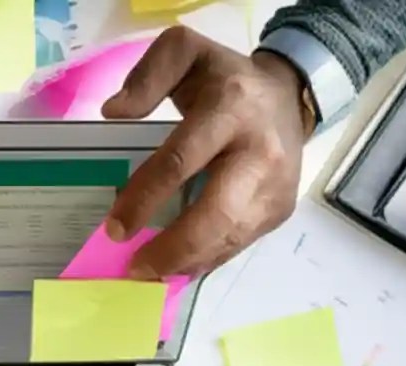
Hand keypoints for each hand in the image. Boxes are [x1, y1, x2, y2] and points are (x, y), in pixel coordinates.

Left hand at [101, 26, 309, 278]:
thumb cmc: (225, 79)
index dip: (145, 198)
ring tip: (150, 273)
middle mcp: (258, 152)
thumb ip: (146, 76)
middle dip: (172, 249)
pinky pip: (238, 244)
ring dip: (186, 263)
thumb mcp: (185, 52)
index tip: (115, 227)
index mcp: (230, 110)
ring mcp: (275, 186)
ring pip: (229, 238)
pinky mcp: (279, 209)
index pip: (182, 162)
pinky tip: (177, 267)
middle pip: (215, 215)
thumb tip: (114, 112)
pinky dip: (205, 261)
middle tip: (134, 268)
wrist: (290, 95)